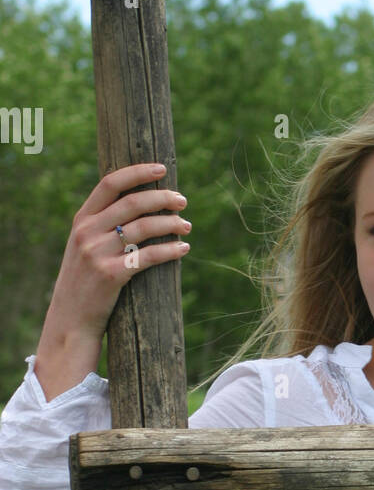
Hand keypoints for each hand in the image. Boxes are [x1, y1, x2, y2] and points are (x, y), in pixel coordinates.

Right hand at [34, 164, 191, 400]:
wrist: (71, 320)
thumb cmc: (85, 280)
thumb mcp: (85, 245)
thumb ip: (104, 223)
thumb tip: (144, 202)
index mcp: (81, 219)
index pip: (110, 183)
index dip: (138, 172)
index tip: (162, 169)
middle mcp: (87, 232)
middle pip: (133, 203)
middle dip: (163, 198)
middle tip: (183, 202)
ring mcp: (97, 253)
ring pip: (145, 227)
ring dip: (172, 224)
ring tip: (187, 226)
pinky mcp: (111, 275)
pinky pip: (149, 256)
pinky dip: (170, 250)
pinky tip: (183, 249)